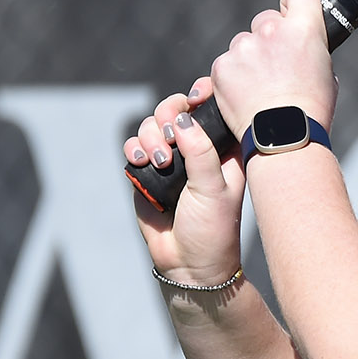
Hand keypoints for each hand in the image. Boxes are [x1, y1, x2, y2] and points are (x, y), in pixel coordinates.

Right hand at [126, 77, 244, 285]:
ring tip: (158, 161)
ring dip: (149, 135)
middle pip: (175, 108)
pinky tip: (139, 161)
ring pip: (151, 124)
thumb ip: (201, 152)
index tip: (194, 97)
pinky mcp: (147, 171)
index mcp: (224, 147)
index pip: (212, 106)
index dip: (202, 93)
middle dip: (167, 116)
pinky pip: (134, 145)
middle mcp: (197, 148)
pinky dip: (133, 147)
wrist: (188, 265)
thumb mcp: (215, 189)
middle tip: (171, 141)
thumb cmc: (213, 229)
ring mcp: (172, 158)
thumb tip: (183, 118)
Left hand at [211, 0, 337, 135]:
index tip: (292, 9)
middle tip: (277, 67)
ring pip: (244, 44)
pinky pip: (226, 64)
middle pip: (265, 19)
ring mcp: (244, 47)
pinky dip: (233, 78)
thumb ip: (310, 48)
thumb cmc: (311, 111)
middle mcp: (272, 30)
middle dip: (269, 38)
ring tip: (261, 89)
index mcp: (304, 28)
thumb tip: (300, 46)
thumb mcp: (326, 73)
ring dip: (250, 60)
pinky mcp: (222, 66)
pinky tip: (246, 96)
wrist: (283, 139)